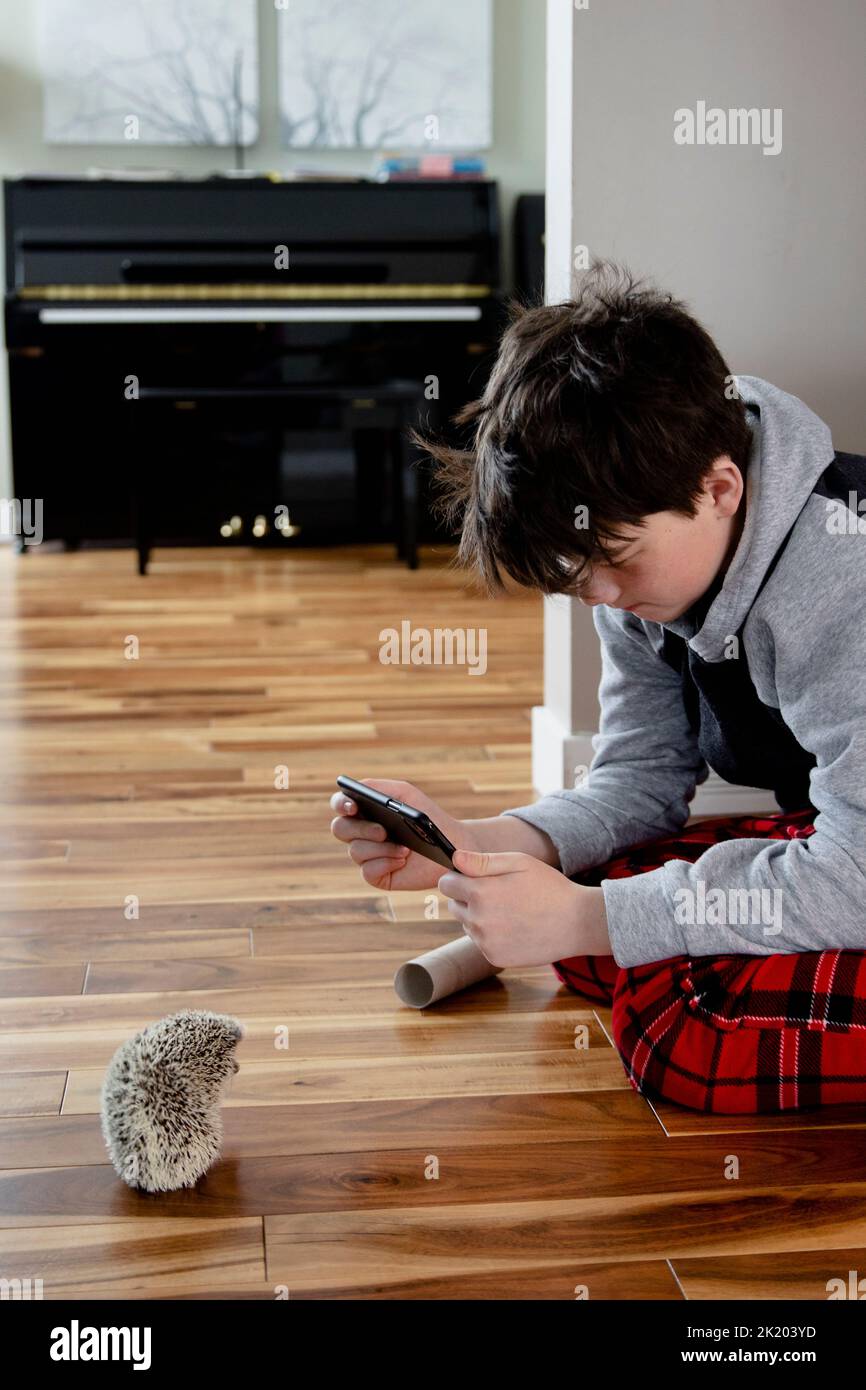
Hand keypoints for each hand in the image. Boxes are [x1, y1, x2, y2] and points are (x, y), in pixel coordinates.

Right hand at [329, 778, 481, 891]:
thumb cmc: (429, 817)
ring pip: (355, 851)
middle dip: (361, 829)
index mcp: (364, 810)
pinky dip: (385, 863)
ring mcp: (367, 855)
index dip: (340, 804)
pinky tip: (402, 860)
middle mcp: (361, 833)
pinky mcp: (376, 875)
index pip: (340, 804)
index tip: (352, 806)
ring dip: (381, 848)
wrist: (451, 845)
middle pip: (340, 829)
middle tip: (383, 831)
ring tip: (406, 848)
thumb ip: (380, 788)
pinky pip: (368, 870)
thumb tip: (357, 787)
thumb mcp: (406, 794)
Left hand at [437, 849, 609, 967]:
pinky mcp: (494, 957)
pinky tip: (514, 928)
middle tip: (498, 893)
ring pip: (467, 925)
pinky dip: (491, 935)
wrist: (576, 923)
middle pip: (454, 905)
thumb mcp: (519, 863)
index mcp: (480, 893)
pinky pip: (481, 942)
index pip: (445, 884)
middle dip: (468, 897)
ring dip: (479, 917)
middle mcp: (478, 920)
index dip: (458, 878)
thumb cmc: (549, 887)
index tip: (472, 877)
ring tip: (510, 911)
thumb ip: (482, 861)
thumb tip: (454, 858)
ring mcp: (485, 942)